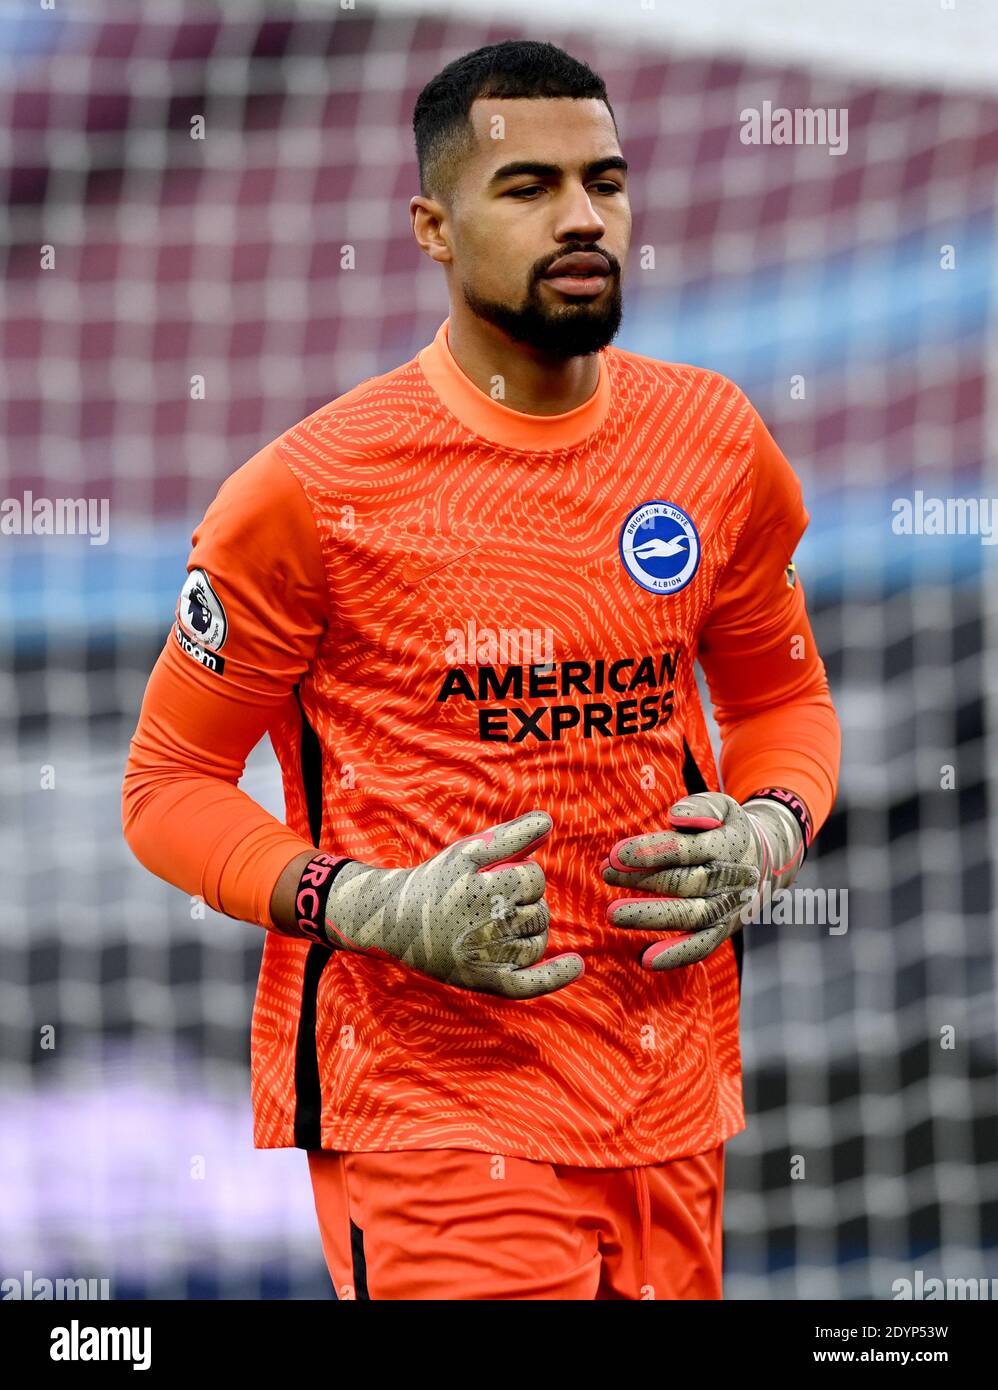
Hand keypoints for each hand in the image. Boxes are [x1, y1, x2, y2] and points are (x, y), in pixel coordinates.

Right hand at [324, 811, 583, 998]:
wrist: (396, 925)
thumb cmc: (436, 882)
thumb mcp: (468, 852)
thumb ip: (511, 835)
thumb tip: (549, 822)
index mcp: (484, 892)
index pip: (534, 878)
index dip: (520, 873)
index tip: (494, 876)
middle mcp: (489, 929)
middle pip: (540, 909)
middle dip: (524, 900)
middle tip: (490, 901)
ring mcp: (490, 960)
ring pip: (538, 939)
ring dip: (531, 927)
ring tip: (501, 920)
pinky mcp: (488, 983)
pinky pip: (531, 983)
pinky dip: (556, 974)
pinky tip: (578, 963)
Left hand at [600, 791, 802, 969]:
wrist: (761, 863)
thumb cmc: (724, 829)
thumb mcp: (722, 807)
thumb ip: (701, 807)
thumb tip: (676, 816)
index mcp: (731, 844)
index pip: (690, 849)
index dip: (653, 852)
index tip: (618, 854)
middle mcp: (733, 879)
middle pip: (687, 883)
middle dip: (644, 880)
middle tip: (606, 873)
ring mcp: (729, 908)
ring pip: (693, 916)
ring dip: (651, 917)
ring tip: (612, 913)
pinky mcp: (723, 930)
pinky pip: (702, 946)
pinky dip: (675, 955)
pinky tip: (645, 959)